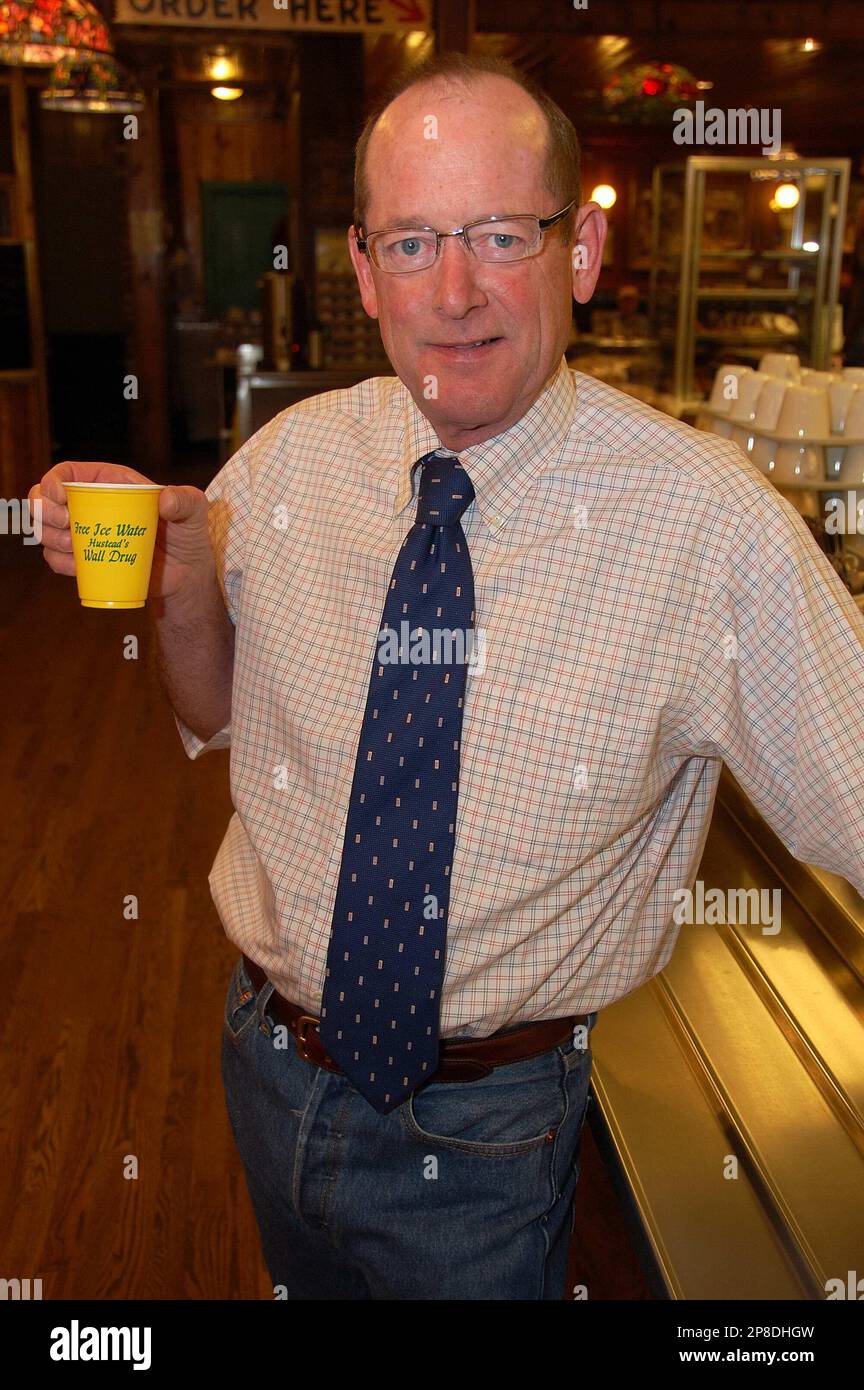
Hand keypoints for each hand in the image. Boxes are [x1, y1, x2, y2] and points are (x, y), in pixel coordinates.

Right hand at [28, 460, 213, 600]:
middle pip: (44, 500)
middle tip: (67, 525)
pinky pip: (56, 558)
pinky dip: (59, 562)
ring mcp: (84, 532)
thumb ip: (187, 500)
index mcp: (108, 482)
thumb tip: (164, 501)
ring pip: (45, 530)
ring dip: (49, 537)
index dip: (52, 481)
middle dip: (44, 511)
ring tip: (75, 545)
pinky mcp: (86, 559)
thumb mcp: (195, 511)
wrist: (186, 574)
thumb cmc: (188, 535)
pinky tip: (76, 565)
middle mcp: (90, 505)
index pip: (67, 473)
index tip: (59, 497)